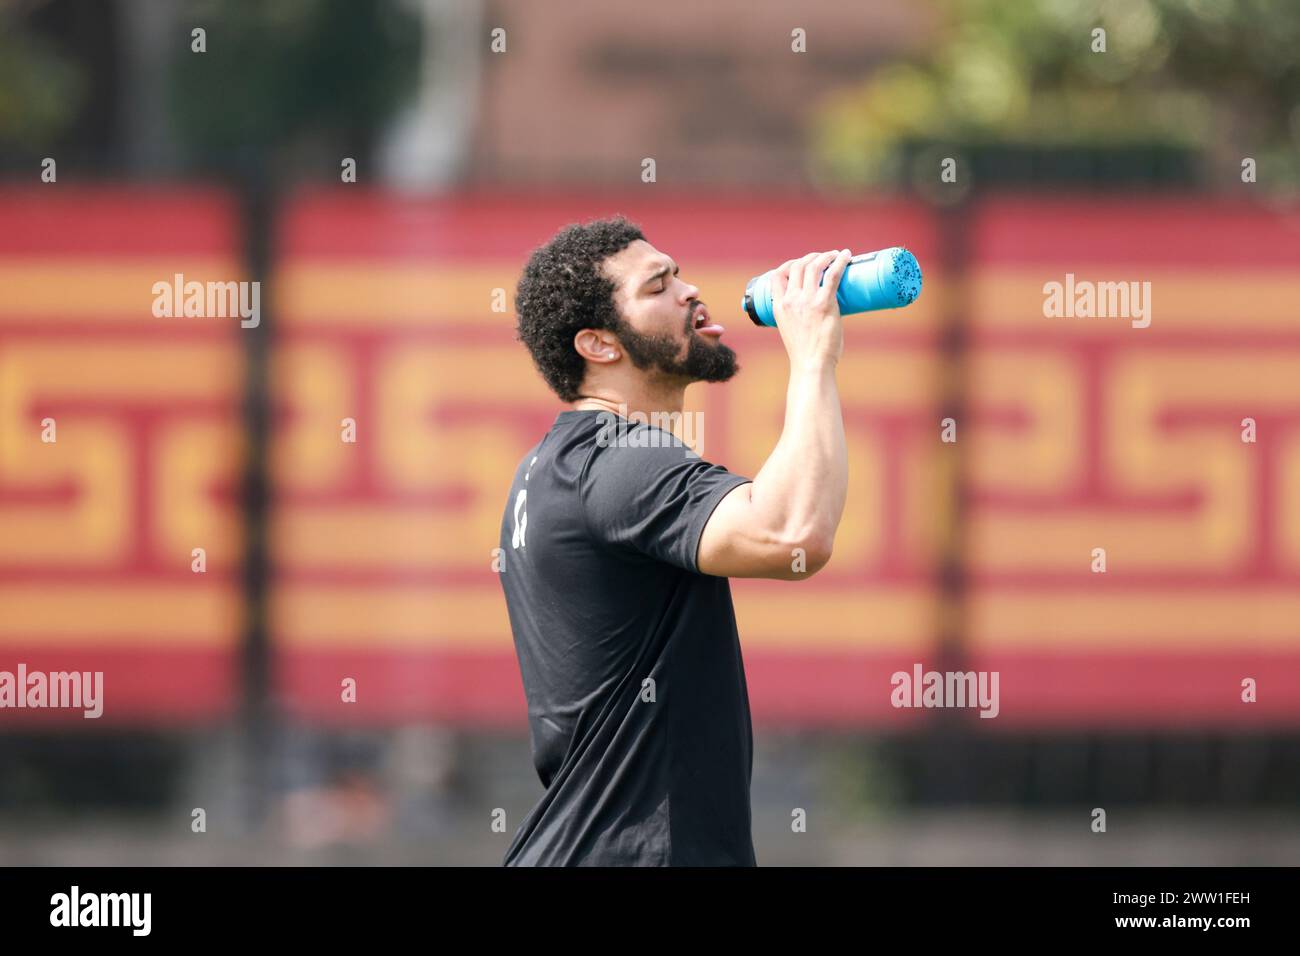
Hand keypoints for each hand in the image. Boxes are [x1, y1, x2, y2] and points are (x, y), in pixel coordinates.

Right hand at [770, 249, 849, 370]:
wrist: (811, 365)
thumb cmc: (805, 352)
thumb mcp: (791, 329)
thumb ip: (799, 316)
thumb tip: (819, 310)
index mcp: (779, 306)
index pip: (777, 275)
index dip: (789, 264)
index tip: (801, 263)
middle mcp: (791, 300)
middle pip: (797, 265)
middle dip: (811, 257)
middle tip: (824, 258)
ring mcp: (807, 301)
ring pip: (814, 265)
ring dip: (825, 255)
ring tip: (836, 255)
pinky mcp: (824, 303)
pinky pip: (832, 275)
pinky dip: (840, 261)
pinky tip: (846, 255)